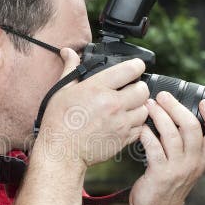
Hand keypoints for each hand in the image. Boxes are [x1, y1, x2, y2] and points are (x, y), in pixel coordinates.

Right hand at [35, 49, 149, 167]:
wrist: (62, 152)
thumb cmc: (59, 122)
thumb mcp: (62, 91)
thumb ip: (71, 68)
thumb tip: (68, 51)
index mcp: (98, 88)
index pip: (131, 69)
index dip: (136, 65)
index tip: (135, 67)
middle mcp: (113, 104)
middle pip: (143, 90)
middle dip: (138, 87)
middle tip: (130, 89)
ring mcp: (120, 123)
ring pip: (145, 109)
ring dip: (138, 106)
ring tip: (127, 107)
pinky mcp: (123, 139)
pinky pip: (140, 127)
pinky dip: (135, 123)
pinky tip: (123, 121)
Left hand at [129, 91, 204, 204]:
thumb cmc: (167, 185)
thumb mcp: (185, 165)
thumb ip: (185, 145)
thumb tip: (174, 115)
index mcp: (202, 160)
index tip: (204, 102)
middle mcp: (193, 163)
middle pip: (192, 128)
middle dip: (177, 107)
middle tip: (164, 96)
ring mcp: (177, 169)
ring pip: (172, 135)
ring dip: (160, 116)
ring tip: (149, 105)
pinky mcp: (160, 175)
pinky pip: (154, 149)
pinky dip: (147, 134)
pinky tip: (141, 128)